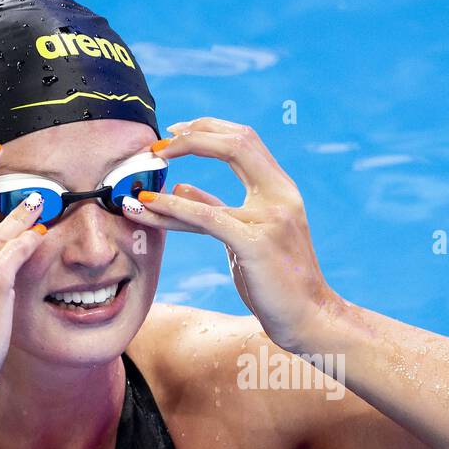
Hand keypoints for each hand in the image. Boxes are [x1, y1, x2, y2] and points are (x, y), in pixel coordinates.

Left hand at [128, 117, 339, 351]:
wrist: (309, 319)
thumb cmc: (276, 282)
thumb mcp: (245, 238)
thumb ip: (217, 210)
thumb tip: (182, 186)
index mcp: (280, 190)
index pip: (243, 139)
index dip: (206, 129)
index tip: (173, 135)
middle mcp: (281, 195)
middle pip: (237, 140)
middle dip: (192, 135)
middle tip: (156, 147)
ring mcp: (272, 217)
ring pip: (221, 177)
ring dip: (178, 164)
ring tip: (139, 181)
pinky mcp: (256, 244)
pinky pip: (208, 218)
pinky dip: (174, 208)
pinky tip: (149, 207)